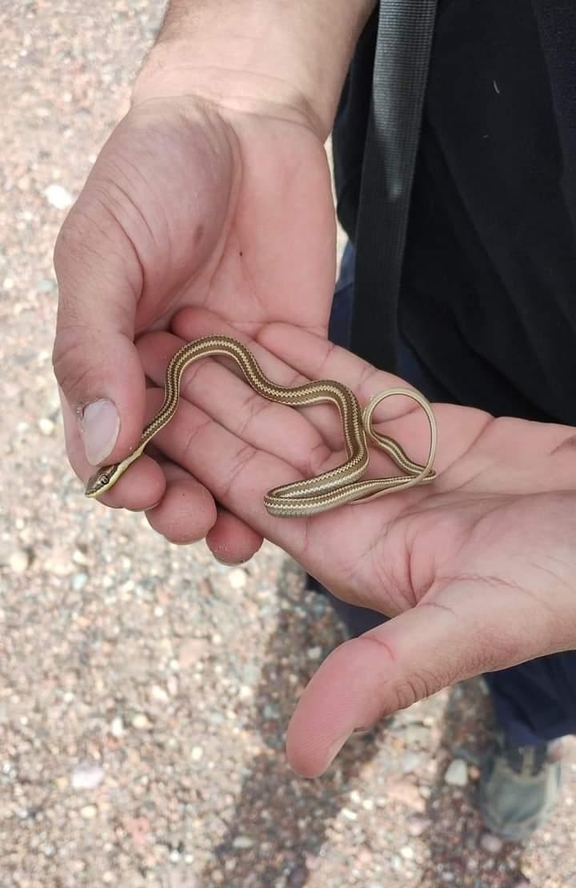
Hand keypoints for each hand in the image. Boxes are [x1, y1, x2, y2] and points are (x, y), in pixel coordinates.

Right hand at [52, 91, 334, 557]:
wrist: (246, 121)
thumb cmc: (156, 175)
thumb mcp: (104, 250)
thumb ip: (91, 342)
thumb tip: (101, 441)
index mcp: (109, 358)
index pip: (103, 442)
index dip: (116, 477)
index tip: (137, 491)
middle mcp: (166, 381)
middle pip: (165, 469)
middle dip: (174, 505)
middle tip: (190, 518)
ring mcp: (231, 381)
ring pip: (226, 466)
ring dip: (228, 508)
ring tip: (236, 536)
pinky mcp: (291, 371)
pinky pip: (287, 433)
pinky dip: (289, 473)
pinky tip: (293, 505)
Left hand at [131, 310, 575, 775]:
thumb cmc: (563, 587)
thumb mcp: (466, 629)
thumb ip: (378, 678)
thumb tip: (295, 760)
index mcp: (354, 557)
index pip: (254, 501)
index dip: (196, 457)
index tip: (140, 411)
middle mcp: (366, 514)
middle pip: (270, 449)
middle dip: (210, 401)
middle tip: (145, 345)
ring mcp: (401, 470)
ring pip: (310, 413)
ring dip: (251, 371)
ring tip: (193, 323)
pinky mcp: (439, 433)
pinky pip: (366, 389)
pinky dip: (320, 359)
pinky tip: (270, 324)